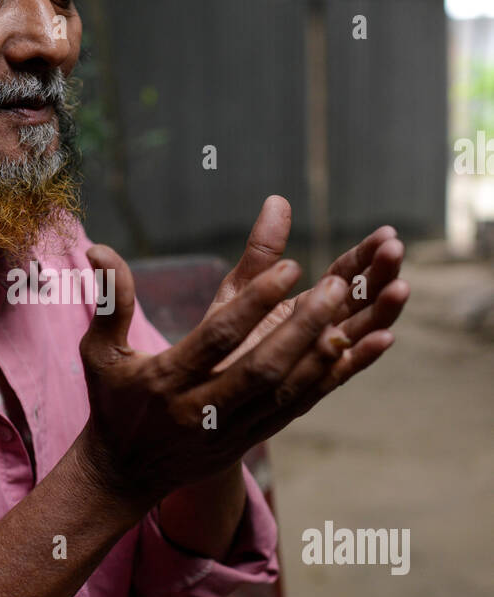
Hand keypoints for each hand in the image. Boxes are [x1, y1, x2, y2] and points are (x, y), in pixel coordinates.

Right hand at [77, 242, 394, 512]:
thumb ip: (109, 299)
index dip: (253, 305)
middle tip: (337, 287)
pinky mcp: (254, 441)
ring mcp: (232, 431)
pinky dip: (334, 376)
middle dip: (301, 328)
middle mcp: (202, 410)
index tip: (287, 267)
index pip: (217, 341)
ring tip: (355, 310)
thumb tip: (98, 248)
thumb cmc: (113, 402)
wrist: (124, 476)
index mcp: (166, 382)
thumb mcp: (101, 352)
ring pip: (288, 392)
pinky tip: (366, 346)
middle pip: (262, 369)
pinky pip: (301, 406)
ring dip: (325, 352)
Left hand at [208, 195, 408, 382]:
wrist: (196, 396)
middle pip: (358, 301)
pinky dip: (361, 357)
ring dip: (380, 312)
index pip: (344, 274)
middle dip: (379, 276)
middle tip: (395, 250)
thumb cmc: (218, 341)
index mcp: (306, 305)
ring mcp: (313, 361)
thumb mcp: (238, 291)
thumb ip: (261, 252)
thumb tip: (278, 200)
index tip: (388, 234)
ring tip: (400, 287)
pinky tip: (383, 338)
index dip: (365, 255)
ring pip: (355, 334)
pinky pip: (337, 373)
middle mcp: (317, 332)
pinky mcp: (303, 390)